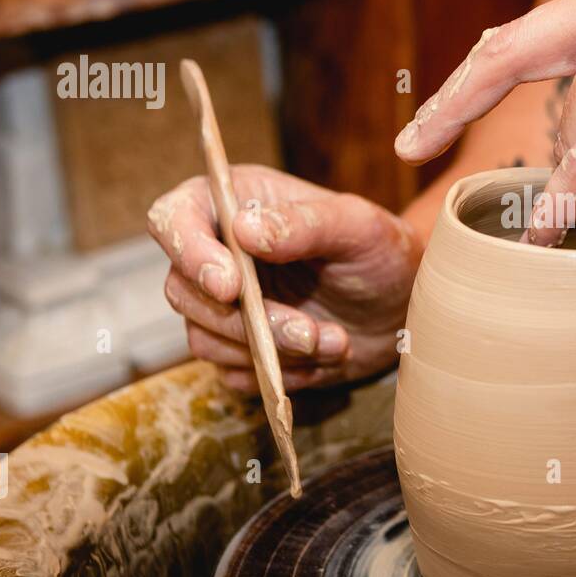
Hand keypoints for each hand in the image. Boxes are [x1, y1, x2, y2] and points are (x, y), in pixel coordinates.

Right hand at [147, 164, 420, 390]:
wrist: (402, 306)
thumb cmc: (381, 252)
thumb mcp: (357, 227)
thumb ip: (304, 224)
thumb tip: (244, 231)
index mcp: (236, 203)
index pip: (173, 219)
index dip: (188, 252)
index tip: (230, 286)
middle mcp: (219, 252)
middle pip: (183, 291)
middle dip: (249, 320)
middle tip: (310, 332)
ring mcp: (225, 304)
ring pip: (205, 338)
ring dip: (272, 350)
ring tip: (334, 342)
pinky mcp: (239, 348)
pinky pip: (233, 373)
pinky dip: (279, 374)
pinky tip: (323, 358)